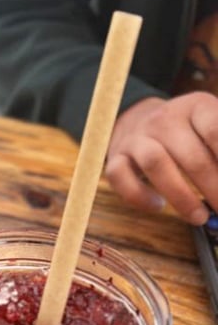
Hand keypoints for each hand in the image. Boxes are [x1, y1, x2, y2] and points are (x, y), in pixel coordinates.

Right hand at [104, 93, 217, 224]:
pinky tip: (158, 206)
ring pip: (156, 164)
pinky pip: (121, 177)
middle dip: (213, 188)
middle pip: (191, 156)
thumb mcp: (211, 126)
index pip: (215, 129)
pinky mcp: (116, 157)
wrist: (137, 120)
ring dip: (180, 196)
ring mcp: (137, 138)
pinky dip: (139, 196)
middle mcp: (165, 119)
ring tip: (198, 217)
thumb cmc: (185, 132)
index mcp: (196, 107)